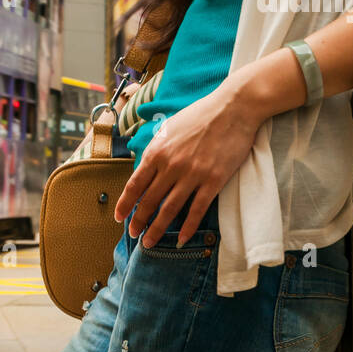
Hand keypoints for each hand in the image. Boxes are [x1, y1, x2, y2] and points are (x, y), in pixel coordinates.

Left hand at [114, 78, 263, 248]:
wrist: (233, 108)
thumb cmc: (201, 115)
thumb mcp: (170, 128)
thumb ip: (157, 149)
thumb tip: (145, 169)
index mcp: (157, 151)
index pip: (135, 184)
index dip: (125, 204)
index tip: (119, 217)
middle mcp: (171, 165)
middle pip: (149, 200)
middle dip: (138, 221)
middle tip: (133, 235)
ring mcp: (192, 174)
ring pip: (169, 209)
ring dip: (157, 229)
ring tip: (149, 243)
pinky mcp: (213, 180)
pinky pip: (197, 210)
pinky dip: (187, 227)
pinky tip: (180, 239)